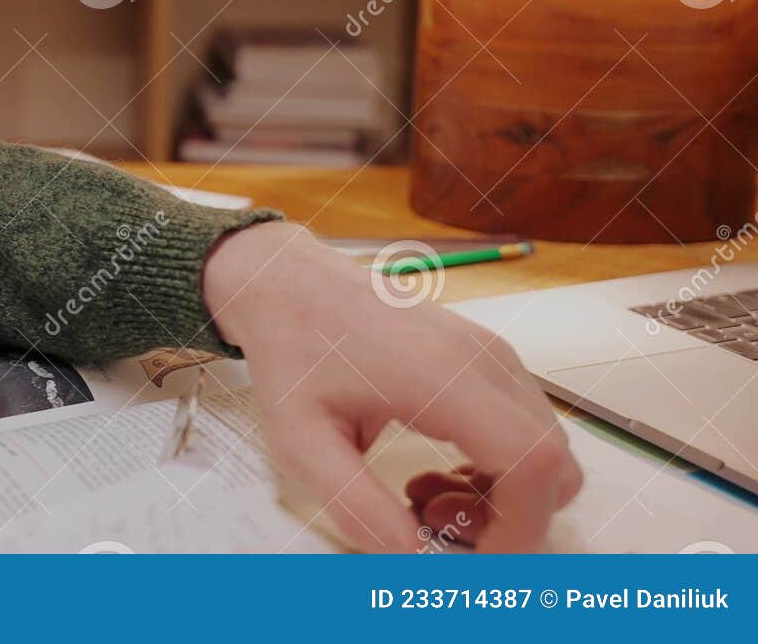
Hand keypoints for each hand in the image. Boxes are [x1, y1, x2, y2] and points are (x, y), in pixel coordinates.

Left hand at [202, 222, 582, 551]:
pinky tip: (436, 469)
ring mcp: (493, 354)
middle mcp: (485, 360)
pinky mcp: (488, 357)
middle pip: (554, 464)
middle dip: (508, 520)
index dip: (519, 530)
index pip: (533, 464)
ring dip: (501, 496)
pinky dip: (499, 468)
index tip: (469, 560)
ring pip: (547, 450)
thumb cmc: (292, 357)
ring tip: (421, 495)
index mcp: (443, 377)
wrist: (290, 284)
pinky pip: (527, 429)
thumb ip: (359, 507)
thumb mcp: (301, 444)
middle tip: (429, 522)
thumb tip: (414, 562)